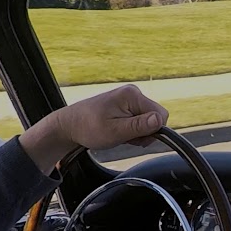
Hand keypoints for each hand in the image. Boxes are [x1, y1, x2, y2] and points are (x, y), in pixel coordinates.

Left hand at [19, 84, 169, 172]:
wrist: (69, 126)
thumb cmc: (88, 128)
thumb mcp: (115, 131)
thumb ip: (139, 126)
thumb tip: (160, 120)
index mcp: (132, 95)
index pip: (161, 114)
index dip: (152, 131)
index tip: (135, 137)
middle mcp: (133, 93)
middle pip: (156, 117)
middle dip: (145, 132)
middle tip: (125, 137)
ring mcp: (129, 98)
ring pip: (149, 120)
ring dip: (138, 132)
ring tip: (120, 134)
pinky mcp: (126, 105)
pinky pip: (140, 119)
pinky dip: (133, 129)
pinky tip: (119, 131)